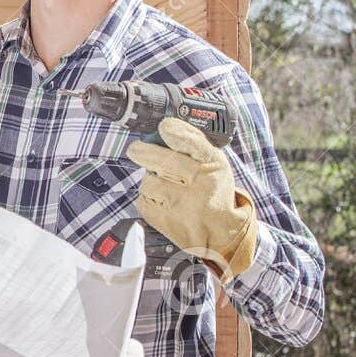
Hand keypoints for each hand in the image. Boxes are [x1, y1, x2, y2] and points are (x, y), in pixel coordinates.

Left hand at [126, 117, 258, 281]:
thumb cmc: (212, 191)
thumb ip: (194, 143)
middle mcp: (198, 184)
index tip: (164, 127)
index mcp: (212, 166)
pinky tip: (161, 199)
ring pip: (149, 181)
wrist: (219, 232)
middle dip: (143, 152)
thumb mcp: (215, 164)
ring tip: (162, 182)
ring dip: (150, 179)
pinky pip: (144, 200)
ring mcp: (180, 204)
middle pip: (162, 162)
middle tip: (136, 149)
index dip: (174, 132)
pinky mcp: (165, 220)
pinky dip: (148, 197)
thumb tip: (167, 124)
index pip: (191, 143)